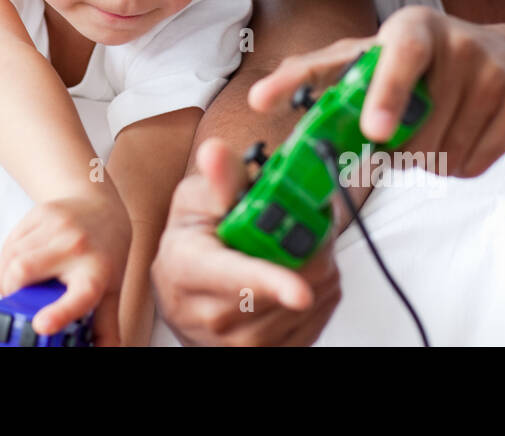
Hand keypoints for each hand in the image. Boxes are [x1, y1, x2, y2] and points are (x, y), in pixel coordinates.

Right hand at [0, 194, 131, 345]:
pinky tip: (17, 265)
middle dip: (10, 293)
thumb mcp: (110, 291)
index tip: (41, 326)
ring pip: (10, 259)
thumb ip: (104, 328)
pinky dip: (5, 262)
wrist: (101, 206)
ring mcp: (57, 226)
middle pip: (24, 271)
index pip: (80, 295)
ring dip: (4, 280)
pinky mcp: (40, 213)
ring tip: (16, 286)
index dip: (60, 313)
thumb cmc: (105, 256)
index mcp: (96, 273)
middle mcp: (77, 246)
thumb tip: (103, 354)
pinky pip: (9, 245)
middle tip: (16, 302)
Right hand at [151, 139, 341, 345]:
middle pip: (290, 283)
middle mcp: (214, 314)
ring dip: (318, 264)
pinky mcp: (273, 352)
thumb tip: (216, 153)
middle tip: (306, 216)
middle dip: (310, 245)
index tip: (299, 292)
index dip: (271, 282)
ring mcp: (243, 341)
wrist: (183, 296)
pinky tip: (298, 271)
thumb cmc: (191, 243)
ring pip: (313, 297)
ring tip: (294, 244)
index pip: (236, 278)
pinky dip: (320, 287)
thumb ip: (216, 180)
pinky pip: (321, 316)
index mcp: (189, 268)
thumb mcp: (194, 203)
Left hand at [249, 6, 504, 177]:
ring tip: (431, 126)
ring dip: (425, 158)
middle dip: (396, 147)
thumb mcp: (364, 55)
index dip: (387, 96)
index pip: (400, 58)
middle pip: (416, 130)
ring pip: (443, 153)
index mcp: (412, 27)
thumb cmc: (413, 60)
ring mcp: (498, 73)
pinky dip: (457, 164)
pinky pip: (473, 165)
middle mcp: (461, 42)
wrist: (504, 57)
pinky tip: (461, 134)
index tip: (374, 133)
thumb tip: (259, 98)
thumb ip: (313, 74)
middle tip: (394, 131)